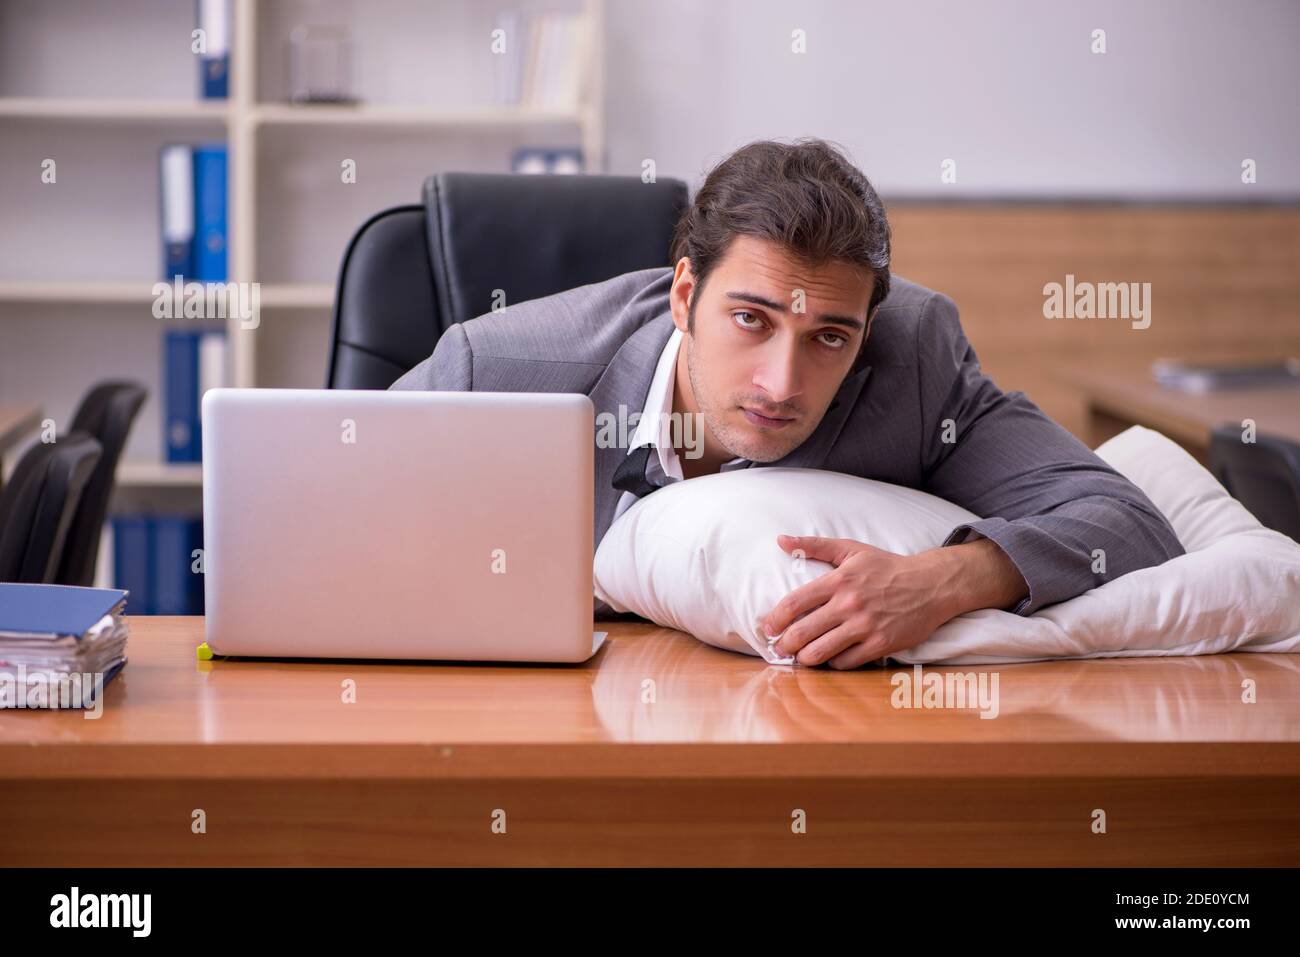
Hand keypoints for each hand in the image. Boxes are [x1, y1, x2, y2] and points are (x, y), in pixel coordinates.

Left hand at [760, 534, 1027, 668]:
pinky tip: (830, 658)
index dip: (774, 619)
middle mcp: (849, 604)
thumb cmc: (887, 566)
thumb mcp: (851, 549)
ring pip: (820, 652)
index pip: (794, 603)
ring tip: (800, 657)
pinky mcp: (881, 645)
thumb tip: (780, 540)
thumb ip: (814, 545)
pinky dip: (833, 663)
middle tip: (779, 648)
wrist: (932, 584)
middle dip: (784, 644)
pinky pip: (846, 662)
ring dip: (804, 658)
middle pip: (802, 632)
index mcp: (839, 580)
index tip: (766, 628)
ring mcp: (865, 626)